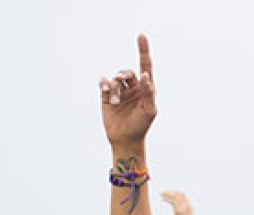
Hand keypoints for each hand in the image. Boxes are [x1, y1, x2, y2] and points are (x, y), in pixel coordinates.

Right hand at [100, 34, 156, 149]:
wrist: (125, 139)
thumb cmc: (141, 126)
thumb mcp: (149, 111)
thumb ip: (149, 92)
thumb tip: (145, 76)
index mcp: (146, 88)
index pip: (146, 66)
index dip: (144, 50)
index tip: (141, 35)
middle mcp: (133, 87)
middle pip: (128, 71)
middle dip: (124, 73)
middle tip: (121, 78)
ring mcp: (120, 91)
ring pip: (115, 78)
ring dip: (114, 87)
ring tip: (114, 101)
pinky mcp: (107, 95)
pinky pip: (104, 82)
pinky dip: (104, 84)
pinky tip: (106, 91)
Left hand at [161, 191, 196, 214]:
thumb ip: (184, 213)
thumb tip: (179, 212)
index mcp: (190, 206)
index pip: (183, 195)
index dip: (175, 193)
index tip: (169, 193)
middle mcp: (188, 206)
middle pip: (179, 194)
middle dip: (171, 192)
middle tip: (163, 193)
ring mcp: (184, 208)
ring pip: (176, 196)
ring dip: (168, 194)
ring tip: (161, 194)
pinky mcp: (179, 211)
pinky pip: (173, 201)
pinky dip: (167, 198)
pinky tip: (163, 199)